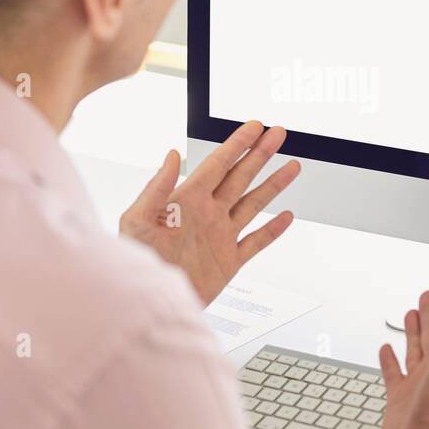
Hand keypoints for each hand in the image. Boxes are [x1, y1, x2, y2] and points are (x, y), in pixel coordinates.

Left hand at [119, 121, 300, 304]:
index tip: (255, 127)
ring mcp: (220, 236)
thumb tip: (172, 155)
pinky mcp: (228, 262)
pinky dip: (273, 230)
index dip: (237, 144)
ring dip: (273, 185)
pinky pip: (256, 242)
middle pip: (241, 177)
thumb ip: (157, 186)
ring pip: (254, 204)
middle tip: (278, 134)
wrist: (147, 301)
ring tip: (292, 166)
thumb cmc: (136, 260)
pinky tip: (286, 217)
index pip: (217, 164)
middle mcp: (207, 214)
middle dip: (260, 154)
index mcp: (187, 200)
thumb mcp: (138, 219)